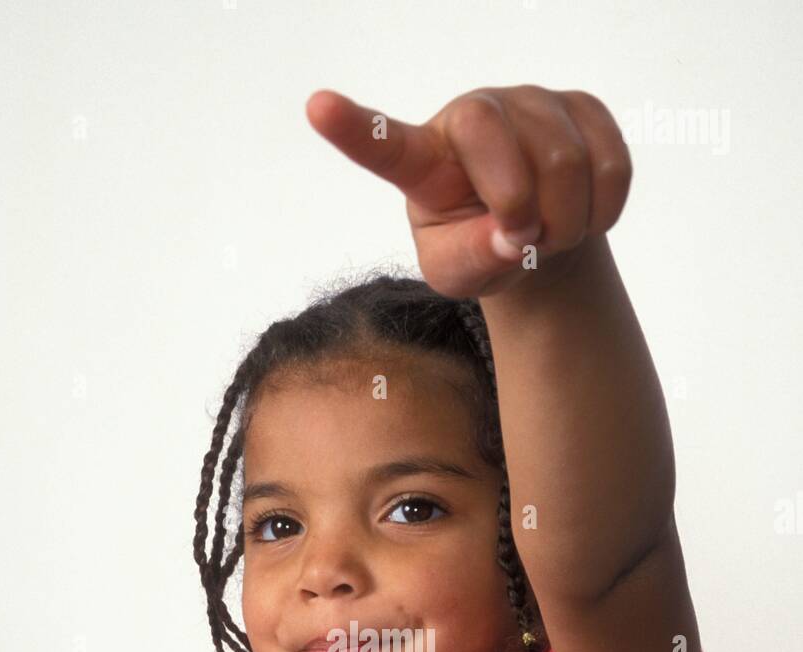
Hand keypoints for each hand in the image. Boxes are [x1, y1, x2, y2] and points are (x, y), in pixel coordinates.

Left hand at [305, 84, 630, 299]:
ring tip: (550, 233)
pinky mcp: (582, 105)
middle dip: (520, 205)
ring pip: (566, 159)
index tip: (317, 109)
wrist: (536, 232)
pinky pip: (610, 162)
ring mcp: (529, 102)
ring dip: (566, 222)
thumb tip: (513, 239)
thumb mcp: (460, 273)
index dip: (356, 130)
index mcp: (424, 160)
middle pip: (498, 141)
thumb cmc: (481, 249)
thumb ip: (473, 261)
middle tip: (525, 242)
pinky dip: (603, 210)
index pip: (386, 144)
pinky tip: (583, 215)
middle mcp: (471, 116)